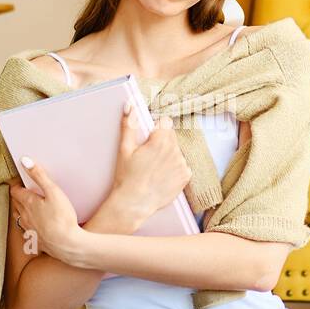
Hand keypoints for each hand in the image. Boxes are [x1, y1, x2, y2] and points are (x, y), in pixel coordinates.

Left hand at [9, 157, 83, 264]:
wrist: (68, 245)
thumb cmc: (62, 218)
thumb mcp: (53, 191)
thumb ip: (39, 176)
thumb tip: (25, 161)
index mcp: (28, 203)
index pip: (16, 191)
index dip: (17, 185)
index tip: (21, 181)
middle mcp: (25, 217)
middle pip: (16, 204)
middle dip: (18, 197)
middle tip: (23, 191)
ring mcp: (29, 230)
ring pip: (19, 219)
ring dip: (21, 212)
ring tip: (26, 207)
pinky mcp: (36, 242)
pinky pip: (28, 233)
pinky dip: (28, 227)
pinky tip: (35, 228)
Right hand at [111, 104, 192, 221]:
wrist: (134, 203)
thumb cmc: (127, 176)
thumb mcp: (124, 149)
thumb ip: (128, 124)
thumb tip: (130, 105)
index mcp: (160, 140)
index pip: (165, 122)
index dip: (155, 129)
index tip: (148, 139)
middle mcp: (175, 150)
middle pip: (171, 136)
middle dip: (162, 141)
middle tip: (148, 156)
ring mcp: (182, 164)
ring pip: (177, 151)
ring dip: (168, 155)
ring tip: (154, 168)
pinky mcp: (186, 176)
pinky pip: (182, 165)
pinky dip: (174, 168)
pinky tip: (162, 175)